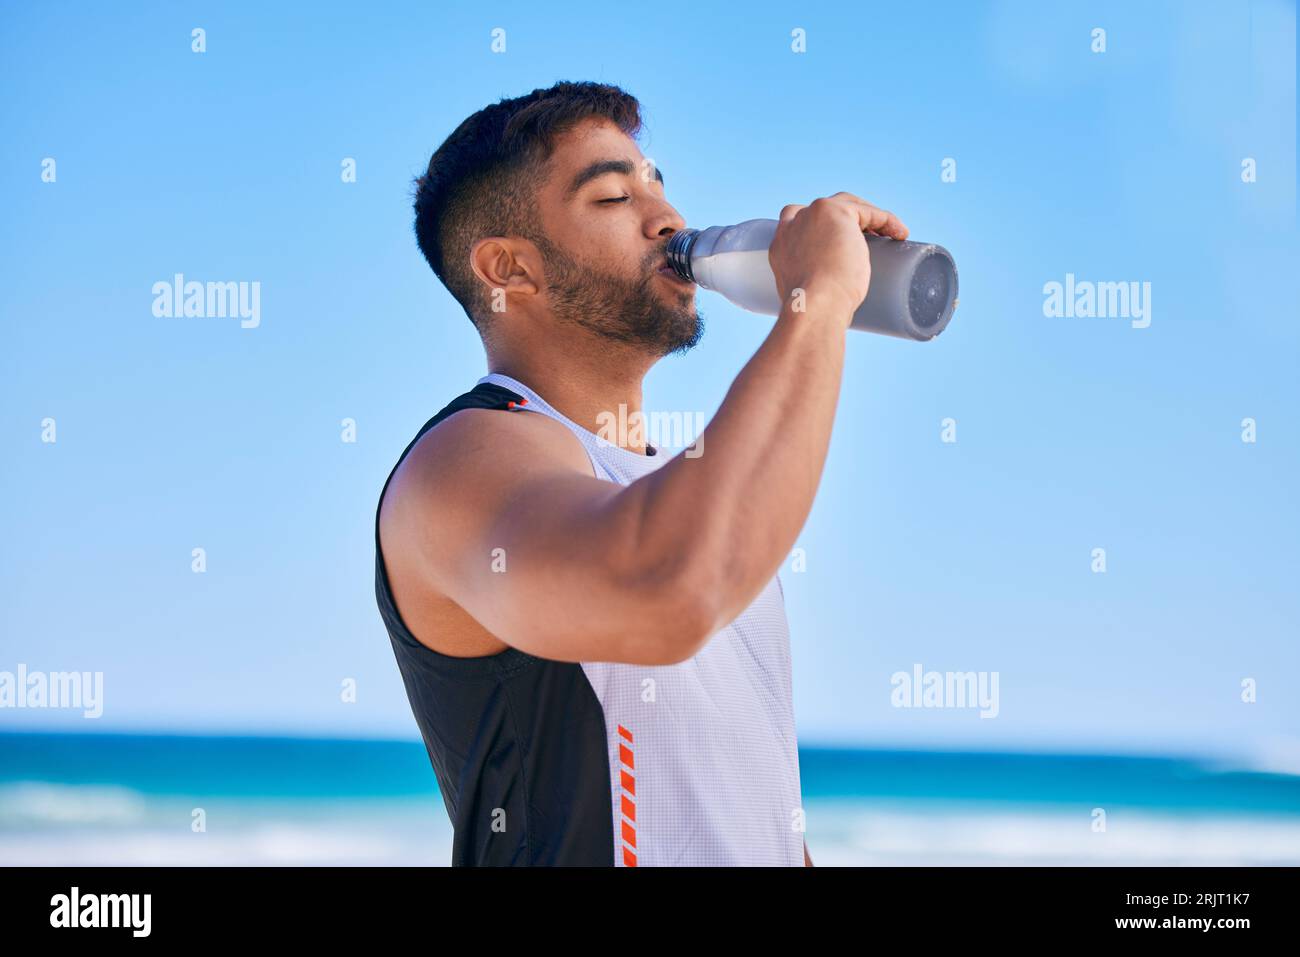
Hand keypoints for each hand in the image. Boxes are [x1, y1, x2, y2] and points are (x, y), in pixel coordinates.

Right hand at [768, 192, 908, 323]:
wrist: (812, 307)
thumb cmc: (812, 313)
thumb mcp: (806, 298)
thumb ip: (813, 292)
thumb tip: (835, 306)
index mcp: (780, 247)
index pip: (798, 223)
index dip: (822, 229)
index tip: (841, 245)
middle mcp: (792, 224)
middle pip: (825, 210)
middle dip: (848, 221)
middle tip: (869, 240)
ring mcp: (813, 215)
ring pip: (848, 206)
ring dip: (869, 218)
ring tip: (889, 237)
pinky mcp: (836, 212)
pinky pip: (868, 211)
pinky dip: (886, 220)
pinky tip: (899, 234)